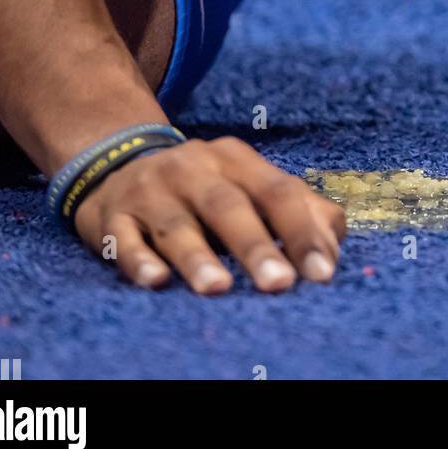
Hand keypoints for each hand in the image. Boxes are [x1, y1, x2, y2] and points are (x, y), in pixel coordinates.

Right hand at [74, 135, 345, 293]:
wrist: (117, 159)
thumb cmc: (204, 187)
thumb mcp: (249, 184)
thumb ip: (298, 210)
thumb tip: (334, 248)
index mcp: (237, 160)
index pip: (278, 192)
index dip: (302, 232)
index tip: (323, 273)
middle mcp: (194, 168)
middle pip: (228, 206)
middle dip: (255, 246)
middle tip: (279, 284)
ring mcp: (151, 190)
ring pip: (175, 224)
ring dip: (197, 257)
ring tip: (218, 288)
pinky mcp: (113, 215)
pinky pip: (124, 238)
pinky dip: (138, 260)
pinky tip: (155, 282)